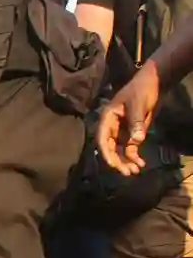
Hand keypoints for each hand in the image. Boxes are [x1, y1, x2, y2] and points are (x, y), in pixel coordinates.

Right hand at [96, 60, 159, 175]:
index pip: (102, 138)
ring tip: (135, 171)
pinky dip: (134, 156)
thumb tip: (137, 140)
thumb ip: (137, 122)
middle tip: (127, 173)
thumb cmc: (142, 90)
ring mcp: (122, 130)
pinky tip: (141, 164)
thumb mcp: (138, 104)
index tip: (113, 164)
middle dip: (117, 161)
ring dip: (126, 161)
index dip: (106, 152)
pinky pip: (130, 148)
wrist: (154, 84)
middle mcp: (112, 126)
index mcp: (108, 118)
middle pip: (110, 148)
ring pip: (120, 150)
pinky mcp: (132, 132)